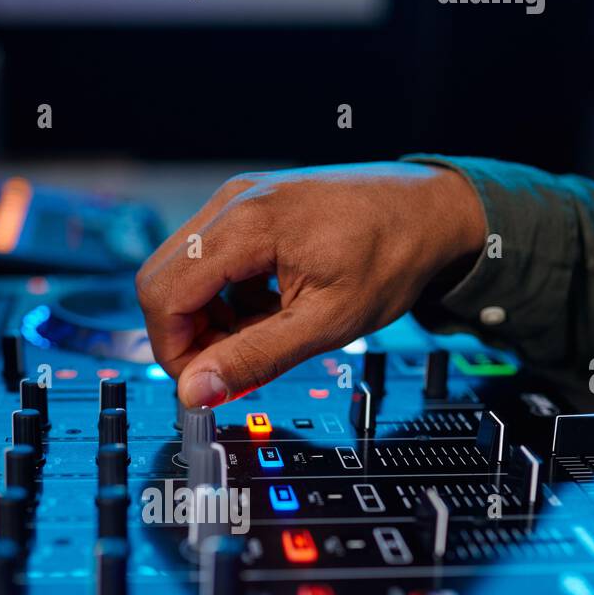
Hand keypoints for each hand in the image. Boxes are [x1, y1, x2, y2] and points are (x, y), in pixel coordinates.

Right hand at [136, 163, 485, 407]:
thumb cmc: (391, 256)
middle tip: (233, 365)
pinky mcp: (250, 210)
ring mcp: (240, 201)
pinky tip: (269, 312)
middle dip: (187, 336)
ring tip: (262, 337)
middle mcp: (233, 202)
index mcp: (247, 224)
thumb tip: (196, 392)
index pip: (163, 294)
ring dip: (208, 319)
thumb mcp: (326, 323)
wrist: (431, 211)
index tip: (206, 383)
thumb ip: (254, 357)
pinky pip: (210, 262)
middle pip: (162, 281)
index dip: (174, 350)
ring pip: (183, 273)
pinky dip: (227, 299)